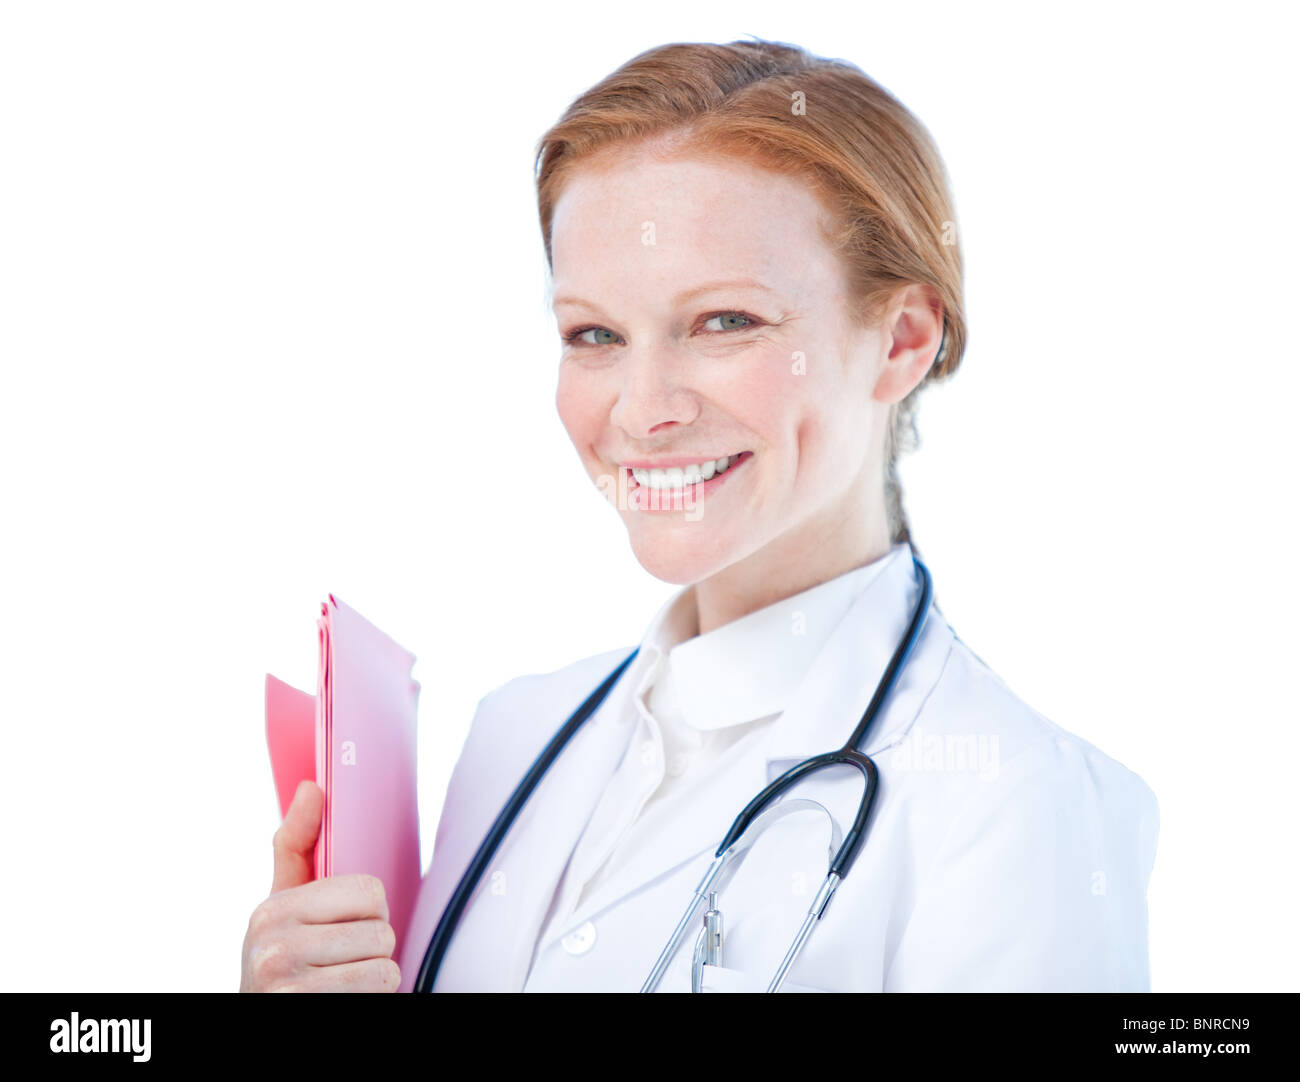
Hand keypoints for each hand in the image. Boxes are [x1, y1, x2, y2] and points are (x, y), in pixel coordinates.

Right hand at [240, 780, 400, 991]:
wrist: (262, 1016)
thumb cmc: (283, 960)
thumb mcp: (283, 907)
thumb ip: (296, 847)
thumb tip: (311, 787)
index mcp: (273, 910)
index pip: (369, 890)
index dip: (370, 910)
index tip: (347, 924)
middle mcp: (274, 946)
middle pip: (381, 929)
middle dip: (373, 946)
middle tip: (345, 958)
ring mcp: (287, 983)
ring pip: (384, 963)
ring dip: (375, 976)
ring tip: (344, 979)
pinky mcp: (304, 1007)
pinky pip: (379, 990)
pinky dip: (374, 997)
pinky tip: (344, 996)